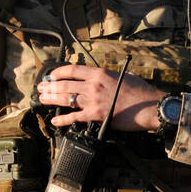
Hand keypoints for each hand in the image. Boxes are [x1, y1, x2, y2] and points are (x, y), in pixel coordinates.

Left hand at [37, 64, 165, 131]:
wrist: (150, 106)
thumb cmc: (141, 91)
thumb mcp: (124, 75)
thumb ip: (110, 76)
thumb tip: (104, 78)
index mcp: (100, 73)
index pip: (72, 70)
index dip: (57, 72)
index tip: (51, 76)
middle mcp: (94, 85)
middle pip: (64, 84)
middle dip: (49, 87)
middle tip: (41, 89)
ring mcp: (94, 100)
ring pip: (66, 99)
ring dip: (51, 99)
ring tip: (42, 100)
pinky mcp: (96, 115)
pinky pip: (75, 117)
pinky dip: (63, 120)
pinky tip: (55, 121)